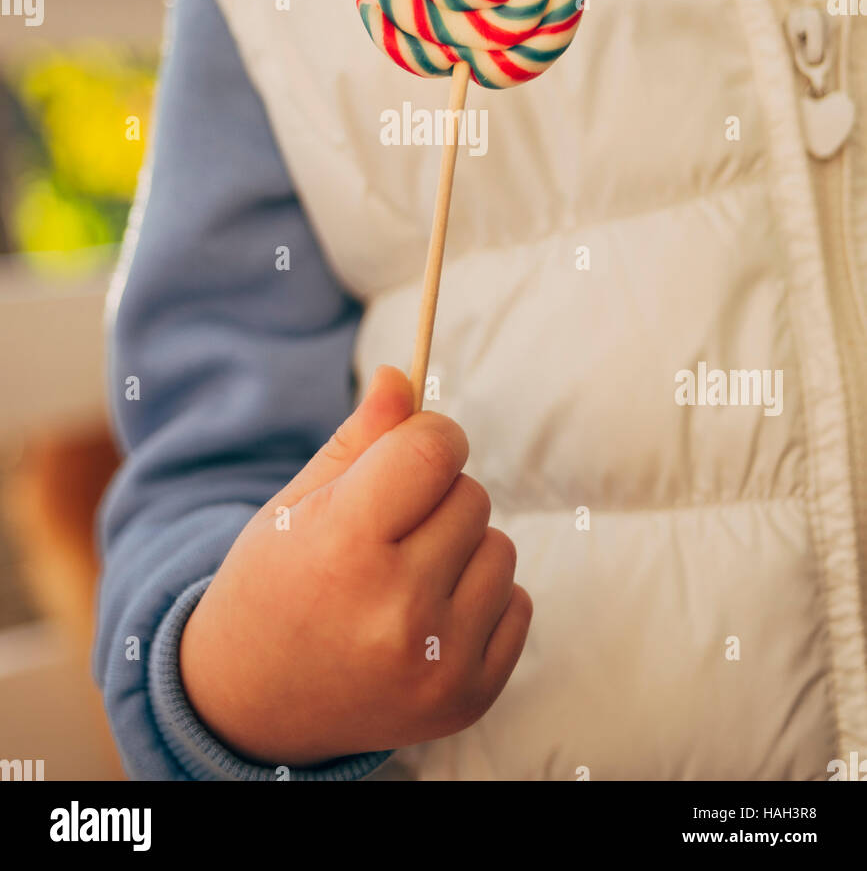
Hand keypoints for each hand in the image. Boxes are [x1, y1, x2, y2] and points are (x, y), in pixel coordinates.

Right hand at [179, 365, 531, 765]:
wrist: (251, 705)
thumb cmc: (272, 585)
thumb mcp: (295, 504)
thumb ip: (358, 439)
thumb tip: (404, 376)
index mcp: (345, 547)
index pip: (435, 449)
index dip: (429, 436)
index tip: (410, 451)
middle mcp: (398, 610)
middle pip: (471, 495)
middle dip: (437, 496)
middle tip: (387, 530)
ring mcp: (438, 662)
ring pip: (502, 547)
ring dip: (463, 548)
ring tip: (405, 575)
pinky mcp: (468, 698)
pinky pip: (518, 604)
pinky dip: (483, 600)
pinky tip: (428, 617)